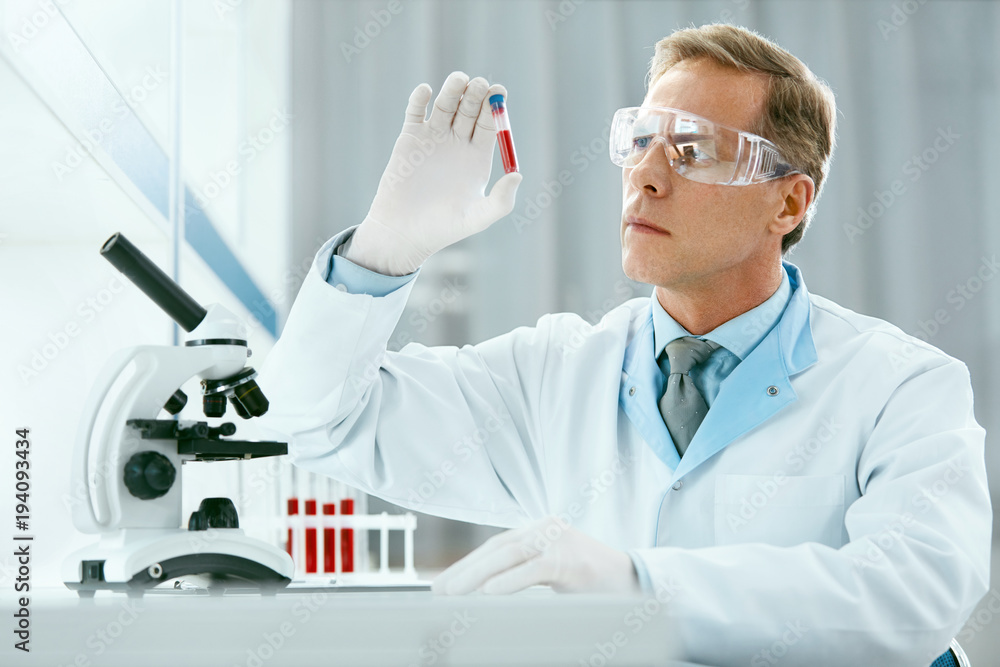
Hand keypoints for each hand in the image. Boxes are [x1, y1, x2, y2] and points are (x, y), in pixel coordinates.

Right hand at [346, 71, 522, 275]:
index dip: (495, 108)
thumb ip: (501, 200)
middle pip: (470, 110)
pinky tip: (426, 91)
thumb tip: (518, 175)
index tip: (499, 92)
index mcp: (477, 157)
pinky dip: (419, 99)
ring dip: (452, 90)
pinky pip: (416, 112)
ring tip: (459, 80)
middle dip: (476, 95)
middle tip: (481, 84)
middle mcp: (457, 143)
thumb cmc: (443, 228)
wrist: (404, 232)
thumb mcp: (477, 218)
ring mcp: (433, 138)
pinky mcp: (409, 138)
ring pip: (445, 105)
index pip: (489, 124)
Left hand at [431, 516, 641, 594]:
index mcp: (540, 530)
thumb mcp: (552, 574)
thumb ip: (523, 572)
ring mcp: (560, 540)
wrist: (636, 585)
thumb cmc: (592, 584)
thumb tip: (484, 591)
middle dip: (465, 569)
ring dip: (477, 575)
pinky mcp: (572, 559)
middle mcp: (547, 528)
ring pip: (510, 554)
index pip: (496, 546)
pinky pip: (534, 569)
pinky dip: (509, 581)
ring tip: (455, 593)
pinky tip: (489, 593)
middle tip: (440, 590)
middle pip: (497, 548)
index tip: (443, 582)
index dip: (468, 563)